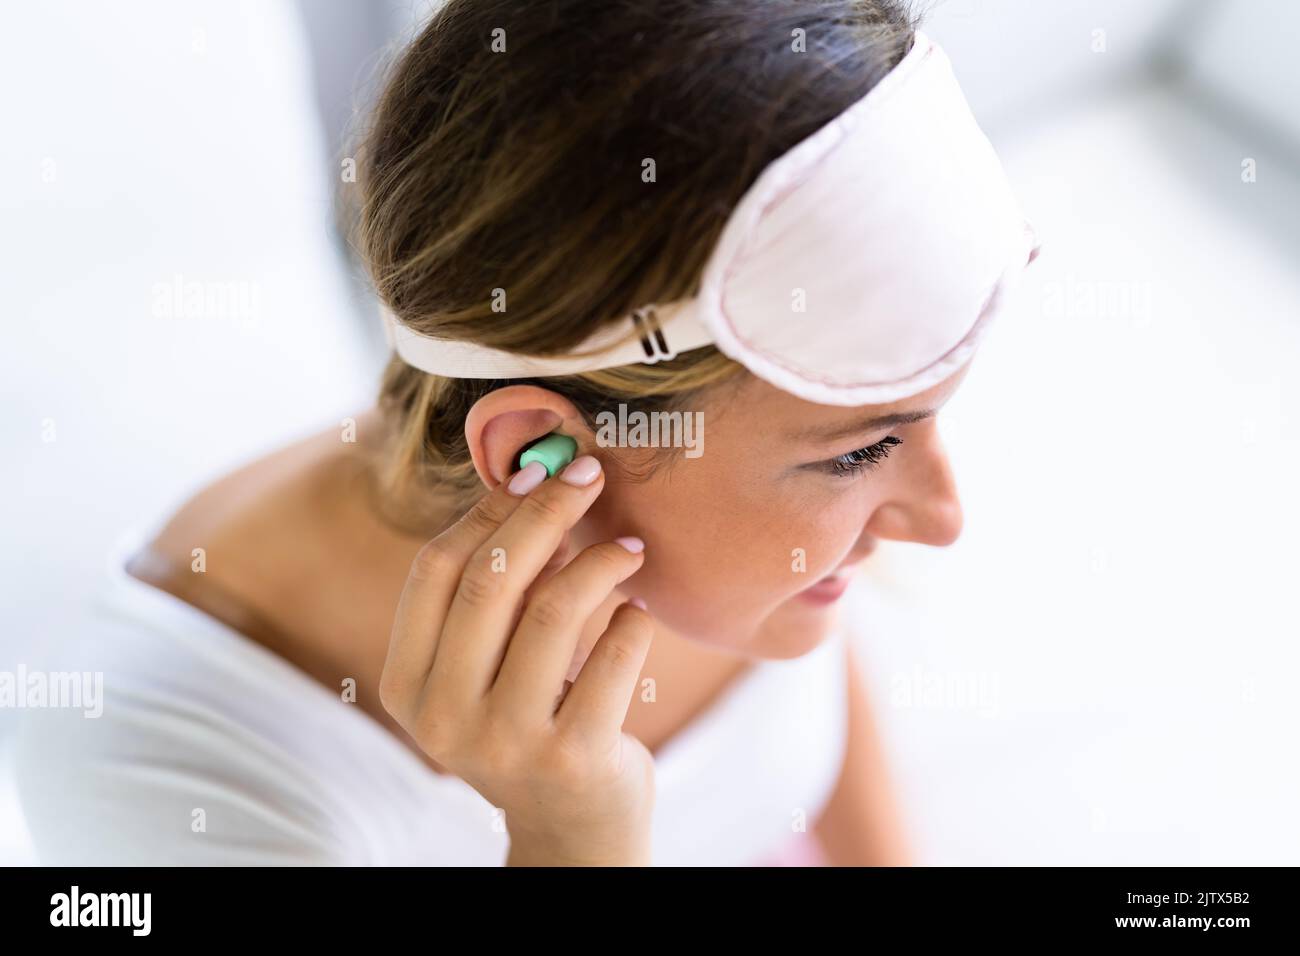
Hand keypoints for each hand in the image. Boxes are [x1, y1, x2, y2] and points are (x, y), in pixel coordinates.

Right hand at [379, 454, 655, 865]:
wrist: (573, 825)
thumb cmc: (531, 720)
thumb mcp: (489, 665)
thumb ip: (496, 594)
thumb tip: (533, 482)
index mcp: (407, 684)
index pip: (435, 570)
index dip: (486, 510)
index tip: (534, 471)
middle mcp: (443, 717)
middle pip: (491, 581)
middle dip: (545, 513)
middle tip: (589, 474)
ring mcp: (504, 742)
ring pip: (551, 612)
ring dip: (599, 562)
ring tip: (631, 548)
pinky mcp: (570, 758)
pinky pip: (610, 657)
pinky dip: (633, 620)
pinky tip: (639, 610)